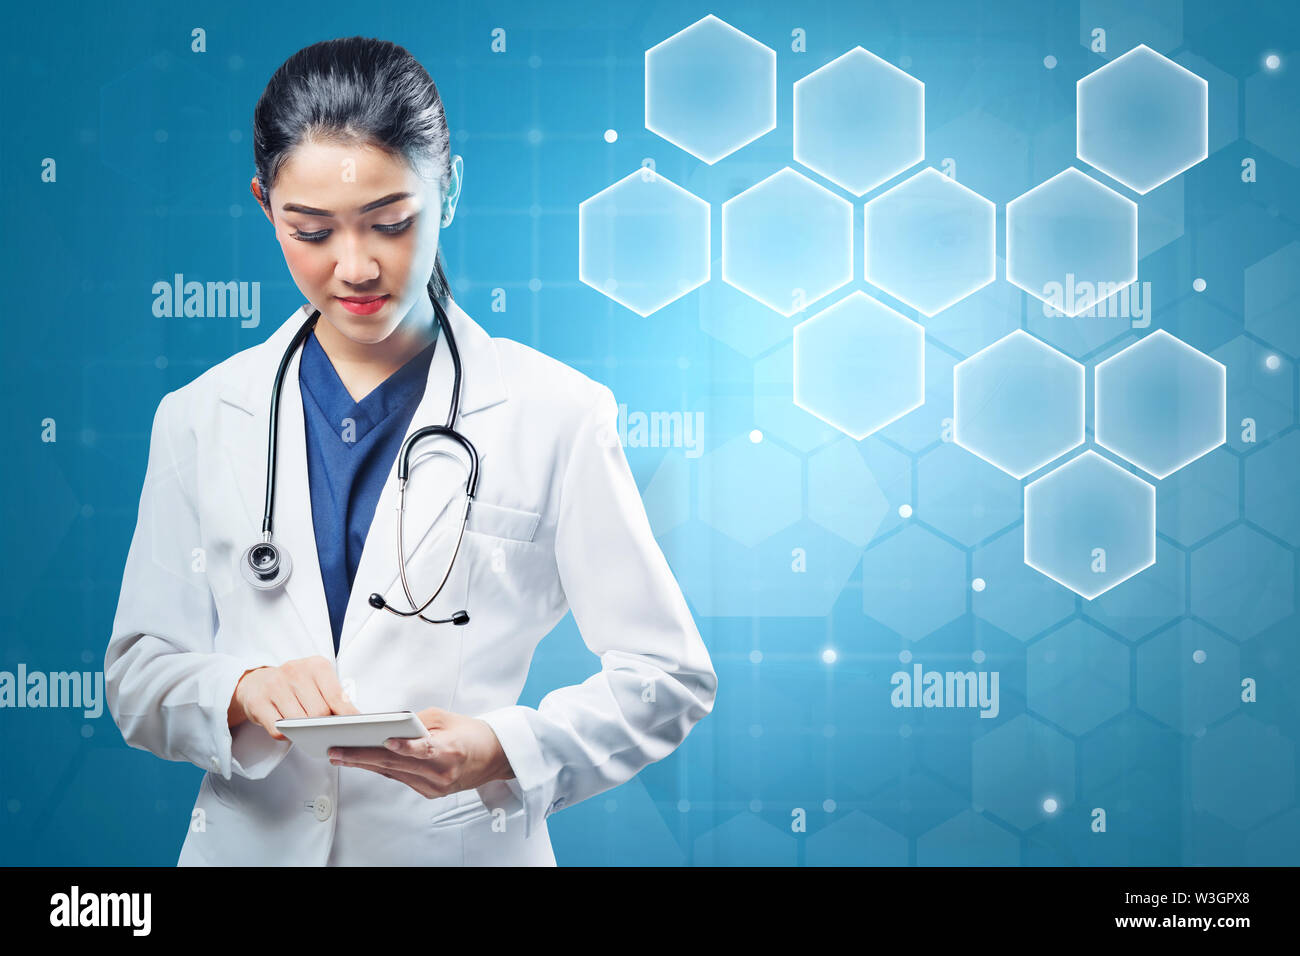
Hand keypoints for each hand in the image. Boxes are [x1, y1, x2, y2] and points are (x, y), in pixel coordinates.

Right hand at [228, 656, 359, 739]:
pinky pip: (278, 730)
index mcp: (316, 665)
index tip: (356, 728)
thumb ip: (335, 697)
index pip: (335, 696)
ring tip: (304, 728)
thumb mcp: (318, 683)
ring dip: (303, 731)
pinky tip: (287, 728)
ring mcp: (274, 685)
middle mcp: (295, 671)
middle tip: (322, 730)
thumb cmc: (295, 686)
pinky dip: (286, 735)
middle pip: (318, 712)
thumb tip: (353, 719)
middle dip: (323, 725)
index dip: (346, 715)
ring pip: (299, 722)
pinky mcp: (258, 702)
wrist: (256, 682)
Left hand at [328, 705, 513, 798]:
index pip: (425, 750)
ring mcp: (435, 787)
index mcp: (452, 751)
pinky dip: (381, 768)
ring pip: (393, 773)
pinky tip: (361, 761)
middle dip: (364, 756)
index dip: (406, 746)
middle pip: (398, 764)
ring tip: (340, 755)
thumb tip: (388, 726)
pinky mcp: (429, 792)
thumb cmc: (473, 733)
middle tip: (338, 750)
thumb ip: (417, 722)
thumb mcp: (447, 717)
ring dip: (364, 764)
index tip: (386, 741)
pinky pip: (399, 778)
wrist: (494, 757)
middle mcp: (442, 773)